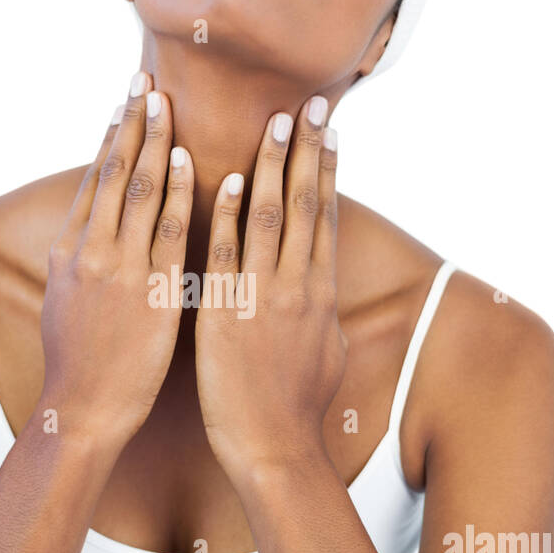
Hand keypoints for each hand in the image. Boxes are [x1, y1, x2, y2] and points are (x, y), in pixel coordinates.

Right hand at [39, 73, 193, 453]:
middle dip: (131, 121)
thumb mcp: (65, 301)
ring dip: (156, 141)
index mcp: (70, 250)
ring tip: (168, 100)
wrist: (84, 410)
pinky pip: (170, 232)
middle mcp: (91, 250)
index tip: (124, 100)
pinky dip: (181, 193)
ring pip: (140, 190)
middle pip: (115, 172)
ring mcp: (120, 268)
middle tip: (145, 78)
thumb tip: (90, 231)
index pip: (95, 179)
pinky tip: (191, 160)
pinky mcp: (151, 291)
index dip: (111, 135)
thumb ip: (80, 260)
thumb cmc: (80, 363)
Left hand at [194, 96, 345, 481]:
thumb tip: (325, 294)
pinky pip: (226, 254)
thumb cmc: (296, 408)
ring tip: (276, 121)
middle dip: (306, 150)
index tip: (328, 132)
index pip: (323, 217)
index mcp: (320, 293)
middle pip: (303, 204)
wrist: (273, 448)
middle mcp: (298, 286)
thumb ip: (323, 315)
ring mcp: (264, 297)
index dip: (326, 170)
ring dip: (271, 165)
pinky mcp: (228, 313)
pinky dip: (226, 214)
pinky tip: (224, 177)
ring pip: (269, 218)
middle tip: (308, 104)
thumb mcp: (326, 353)